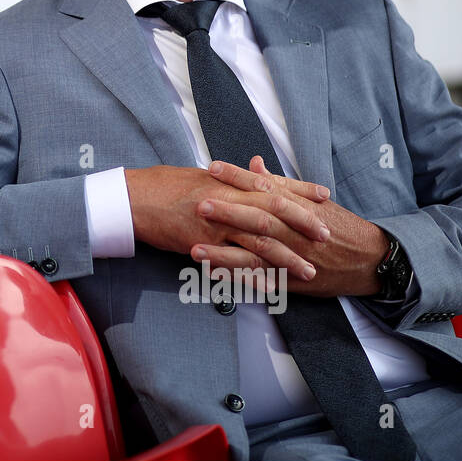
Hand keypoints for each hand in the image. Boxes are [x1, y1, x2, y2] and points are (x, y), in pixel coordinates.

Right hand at [125, 161, 331, 282]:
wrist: (134, 198)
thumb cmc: (164, 185)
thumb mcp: (201, 177)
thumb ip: (230, 179)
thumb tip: (253, 173)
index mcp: (229, 182)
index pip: (273, 185)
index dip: (301, 191)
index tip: (324, 196)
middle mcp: (227, 200)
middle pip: (274, 212)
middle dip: (304, 225)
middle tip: (327, 237)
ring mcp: (215, 223)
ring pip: (259, 240)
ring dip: (286, 257)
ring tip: (308, 271)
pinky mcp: (202, 243)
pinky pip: (234, 263)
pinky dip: (254, 277)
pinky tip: (271, 287)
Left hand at [190, 156, 388, 295]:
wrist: (369, 258)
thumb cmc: (337, 225)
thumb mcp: (312, 200)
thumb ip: (280, 183)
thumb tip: (254, 164)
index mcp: (297, 206)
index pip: (264, 187)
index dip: (237, 178)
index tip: (212, 168)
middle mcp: (294, 230)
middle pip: (258, 218)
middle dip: (228, 212)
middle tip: (199, 203)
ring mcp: (292, 256)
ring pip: (256, 253)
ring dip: (223, 253)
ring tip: (194, 248)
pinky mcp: (291, 279)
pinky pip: (262, 280)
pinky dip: (239, 279)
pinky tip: (214, 277)